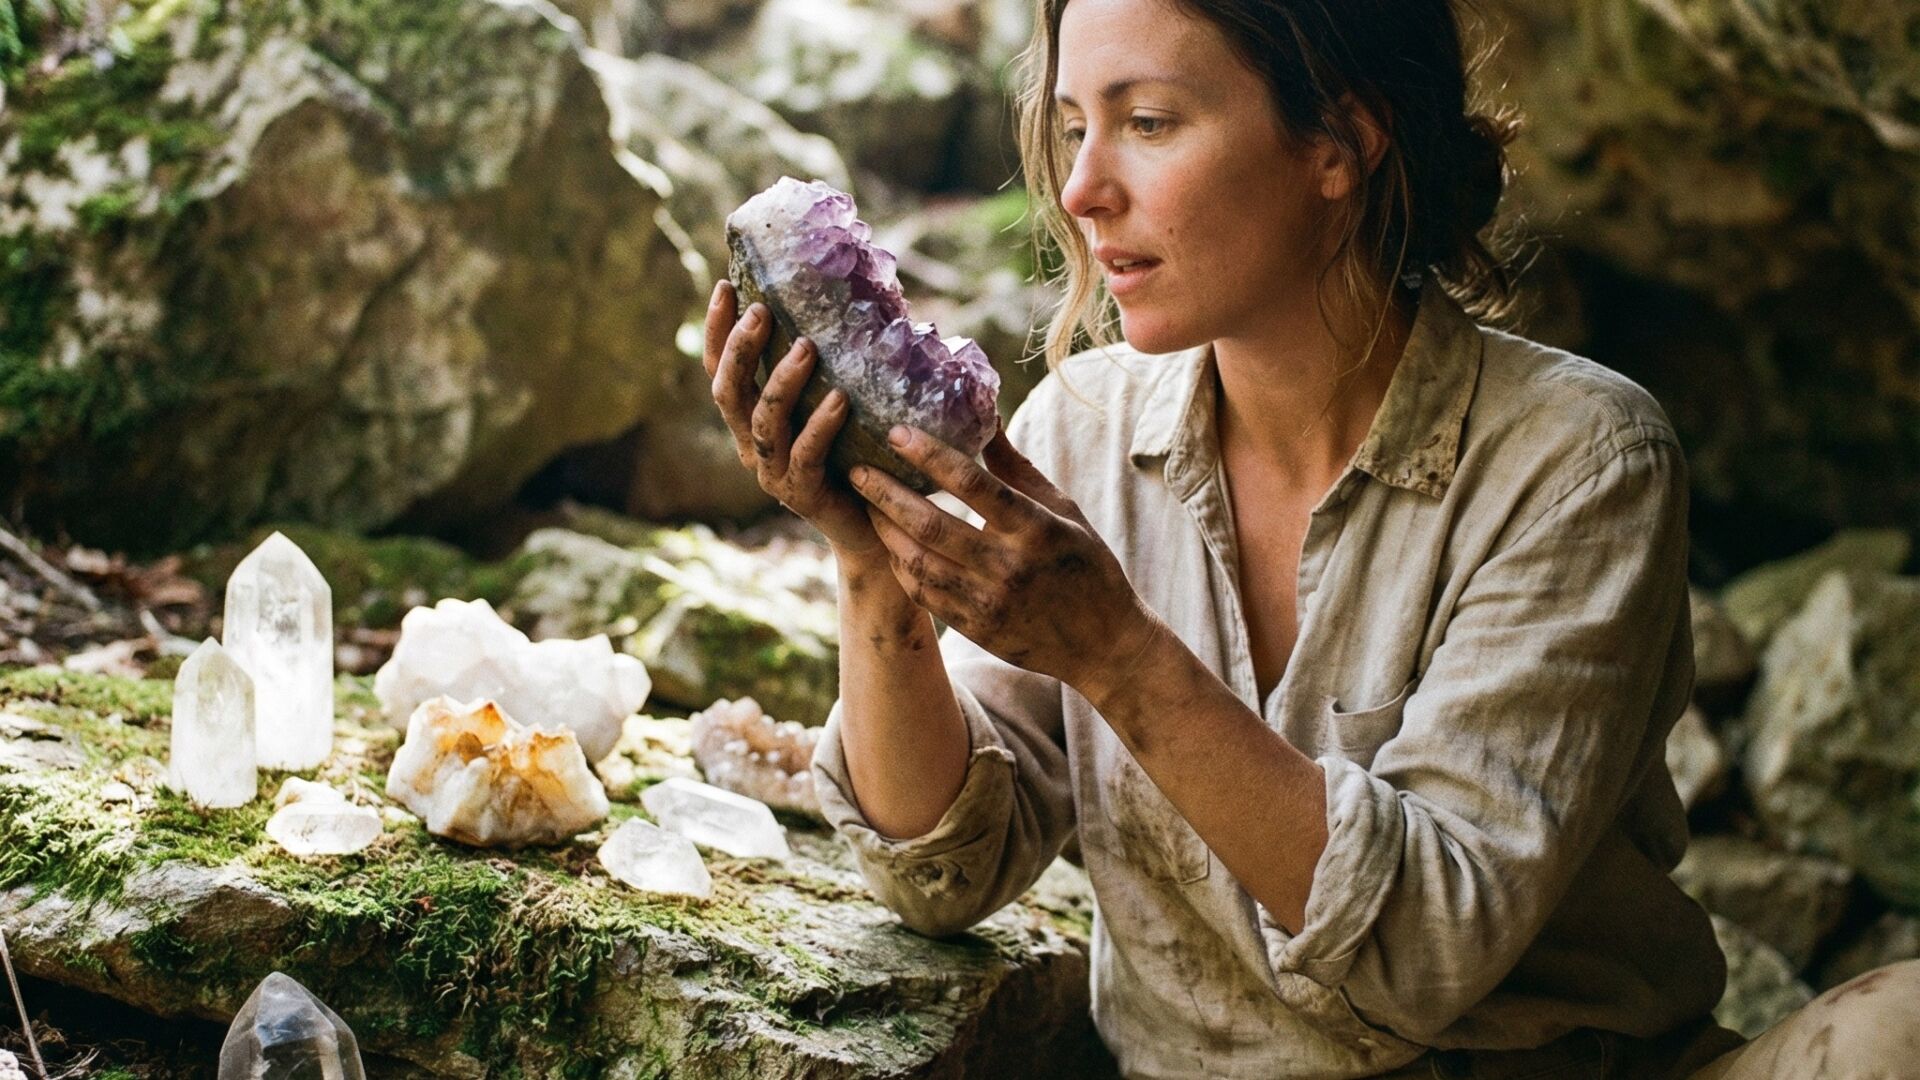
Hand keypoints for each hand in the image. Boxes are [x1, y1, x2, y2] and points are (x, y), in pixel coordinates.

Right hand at [704, 280, 884, 564]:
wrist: (877, 530)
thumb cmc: (858, 458)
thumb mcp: (838, 407)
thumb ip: (832, 367)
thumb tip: (858, 303)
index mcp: (750, 422)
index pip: (720, 371)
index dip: (717, 331)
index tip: (725, 286)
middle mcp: (751, 447)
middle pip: (728, 393)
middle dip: (740, 349)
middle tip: (762, 310)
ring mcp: (773, 473)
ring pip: (763, 422)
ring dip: (782, 381)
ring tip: (808, 347)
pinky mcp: (802, 495)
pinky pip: (806, 456)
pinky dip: (820, 424)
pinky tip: (839, 399)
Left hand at [849, 423, 1159, 690]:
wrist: (1104, 644)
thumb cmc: (1086, 565)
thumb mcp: (1064, 510)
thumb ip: (1018, 468)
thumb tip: (987, 417)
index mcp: (1035, 528)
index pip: (972, 484)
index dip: (929, 456)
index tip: (895, 433)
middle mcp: (1009, 566)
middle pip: (931, 524)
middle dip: (885, 494)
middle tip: (857, 470)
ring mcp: (989, 601)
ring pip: (918, 562)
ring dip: (885, 530)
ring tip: (866, 504)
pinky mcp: (976, 629)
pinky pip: (923, 595)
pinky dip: (901, 566)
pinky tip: (890, 544)